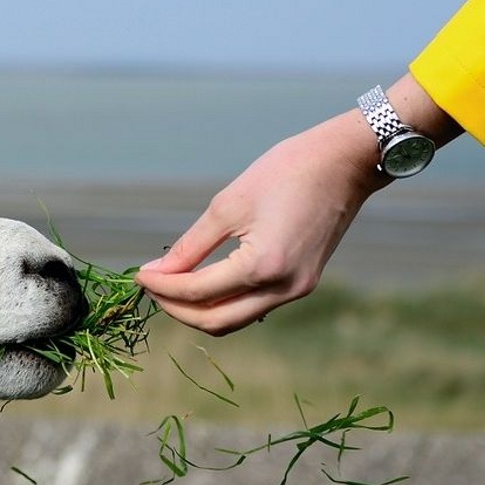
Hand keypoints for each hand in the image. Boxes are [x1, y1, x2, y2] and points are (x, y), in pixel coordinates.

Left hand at [134, 74, 460, 335]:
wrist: (345, 162)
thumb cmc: (286, 172)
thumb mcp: (228, 205)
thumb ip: (190, 246)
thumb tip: (157, 273)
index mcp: (264, 266)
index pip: (198, 293)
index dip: (162, 287)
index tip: (138, 275)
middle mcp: (284, 288)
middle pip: (215, 321)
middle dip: (176, 309)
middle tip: (151, 286)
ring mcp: (297, 290)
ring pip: (235, 320)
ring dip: (199, 310)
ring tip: (171, 286)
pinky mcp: (302, 284)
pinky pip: (253, 307)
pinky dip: (224, 302)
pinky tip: (203, 283)